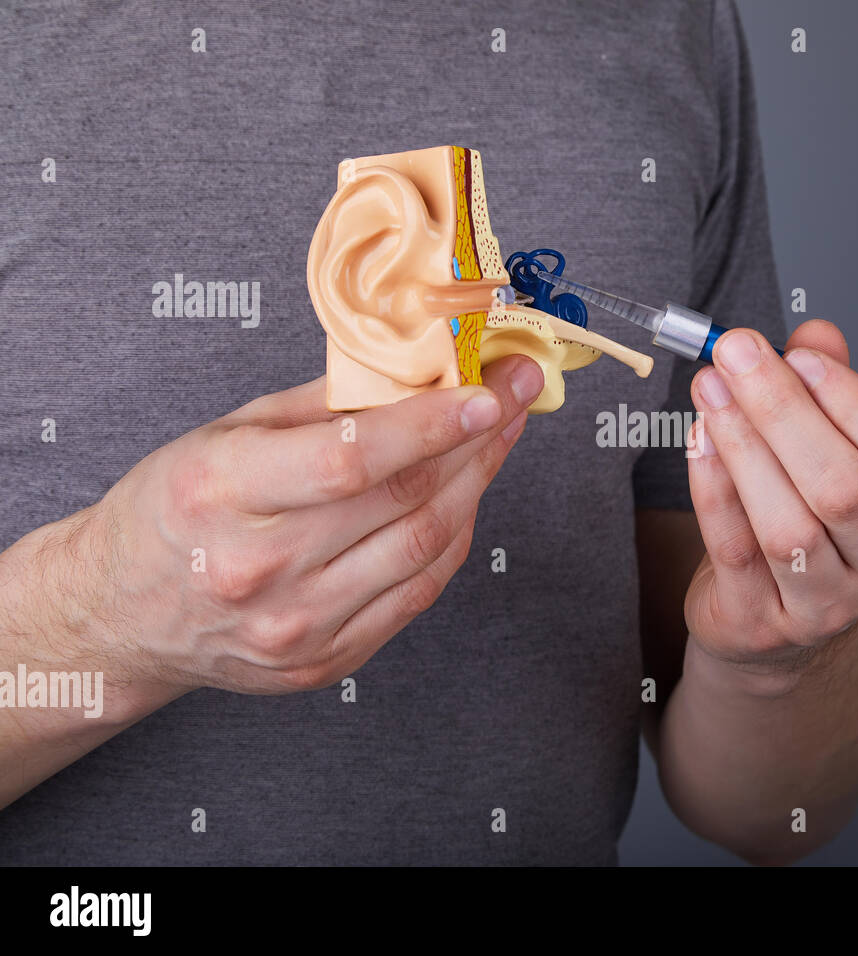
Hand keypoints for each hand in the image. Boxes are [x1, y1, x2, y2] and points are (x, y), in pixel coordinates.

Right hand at [61, 355, 543, 694]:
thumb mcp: (227, 432)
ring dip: (477, 485)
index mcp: (222, 494)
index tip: (489, 391)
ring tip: (499, 438)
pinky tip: (466, 496)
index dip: (433, 425)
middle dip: (477, 441)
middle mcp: (259, 570)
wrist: (124, 612)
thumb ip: (325, 403)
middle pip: (403, 502)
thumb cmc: (176, 508)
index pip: (350, 459)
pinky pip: (417, 594)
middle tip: (514, 396)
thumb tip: (421, 368)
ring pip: (424, 548)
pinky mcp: (325, 662)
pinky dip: (453, 539)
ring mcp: (296, 626)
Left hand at [684, 320, 857, 688]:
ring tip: (711, 391)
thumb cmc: (812, 513)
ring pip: (788, 526)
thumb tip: (817, 335)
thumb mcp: (835, 445)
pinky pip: (737, 550)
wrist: (777, 611)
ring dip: (743, 447)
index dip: (855, 402)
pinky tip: (699, 440)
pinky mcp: (767, 623)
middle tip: (737, 356)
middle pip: (843, 489)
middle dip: (782, 411)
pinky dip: (714, 489)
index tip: (800, 355)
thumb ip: (830, 387)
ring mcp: (831, 604)